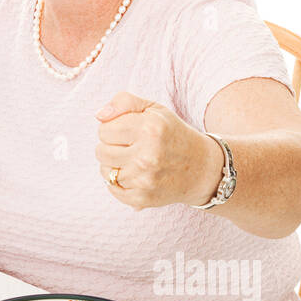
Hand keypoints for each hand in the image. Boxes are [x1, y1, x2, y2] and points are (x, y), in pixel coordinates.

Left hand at [95, 91, 223, 208]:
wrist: (201, 168)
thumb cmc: (172, 134)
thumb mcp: (153, 109)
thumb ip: (123, 102)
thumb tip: (99, 115)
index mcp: (149, 129)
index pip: (104, 129)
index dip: (112, 128)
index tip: (126, 131)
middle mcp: (147, 156)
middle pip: (101, 151)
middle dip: (111, 146)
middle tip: (129, 146)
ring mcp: (145, 180)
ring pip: (105, 171)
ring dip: (115, 165)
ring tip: (133, 160)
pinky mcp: (143, 198)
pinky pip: (112, 189)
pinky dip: (118, 182)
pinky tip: (134, 174)